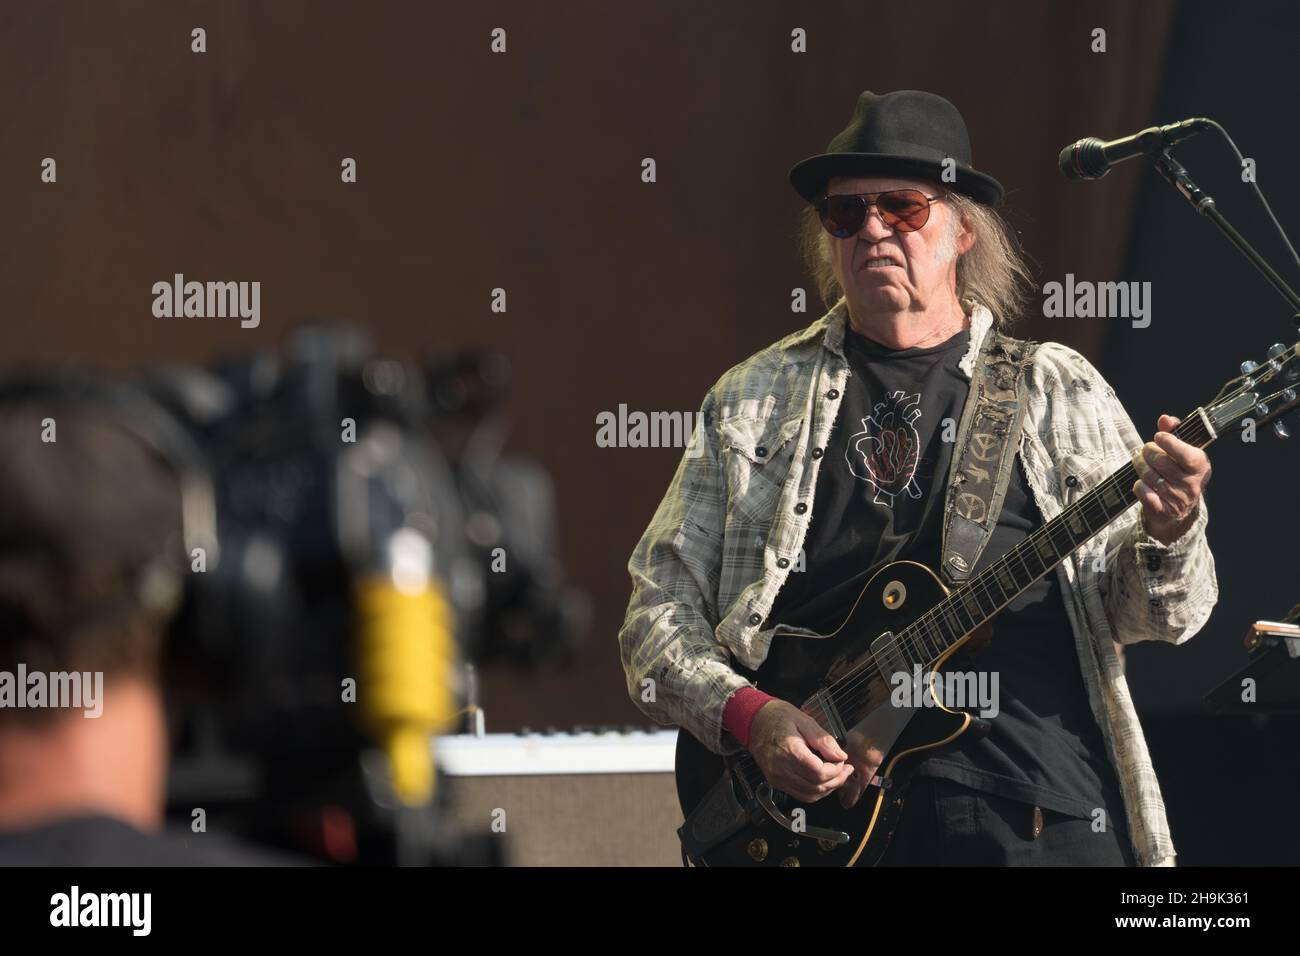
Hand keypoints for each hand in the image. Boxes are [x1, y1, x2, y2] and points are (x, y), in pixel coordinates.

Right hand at [747, 699, 852, 802]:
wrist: (753, 721)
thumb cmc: (777, 717)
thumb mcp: (804, 720)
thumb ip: (823, 740)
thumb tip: (840, 756)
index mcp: (789, 751)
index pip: (819, 772)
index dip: (836, 770)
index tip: (842, 761)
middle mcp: (781, 769)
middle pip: (816, 786)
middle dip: (836, 780)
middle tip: (846, 770)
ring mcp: (777, 778)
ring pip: (809, 795)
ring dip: (827, 789)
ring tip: (837, 776)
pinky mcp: (776, 782)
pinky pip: (799, 794)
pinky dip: (814, 792)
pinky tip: (822, 782)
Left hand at [1132, 414, 1211, 545]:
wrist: (1179, 507)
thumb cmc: (1179, 470)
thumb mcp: (1182, 450)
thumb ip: (1174, 431)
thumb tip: (1164, 419)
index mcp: (1201, 467)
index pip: (1185, 454)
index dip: (1169, 442)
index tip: (1159, 436)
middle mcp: (1192, 484)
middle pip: (1159, 461)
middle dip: (1147, 452)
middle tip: (1145, 450)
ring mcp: (1177, 499)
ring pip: (1148, 475)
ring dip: (1139, 465)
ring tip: (1141, 463)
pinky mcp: (1163, 510)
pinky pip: (1141, 491)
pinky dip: (1138, 485)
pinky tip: (1143, 483)